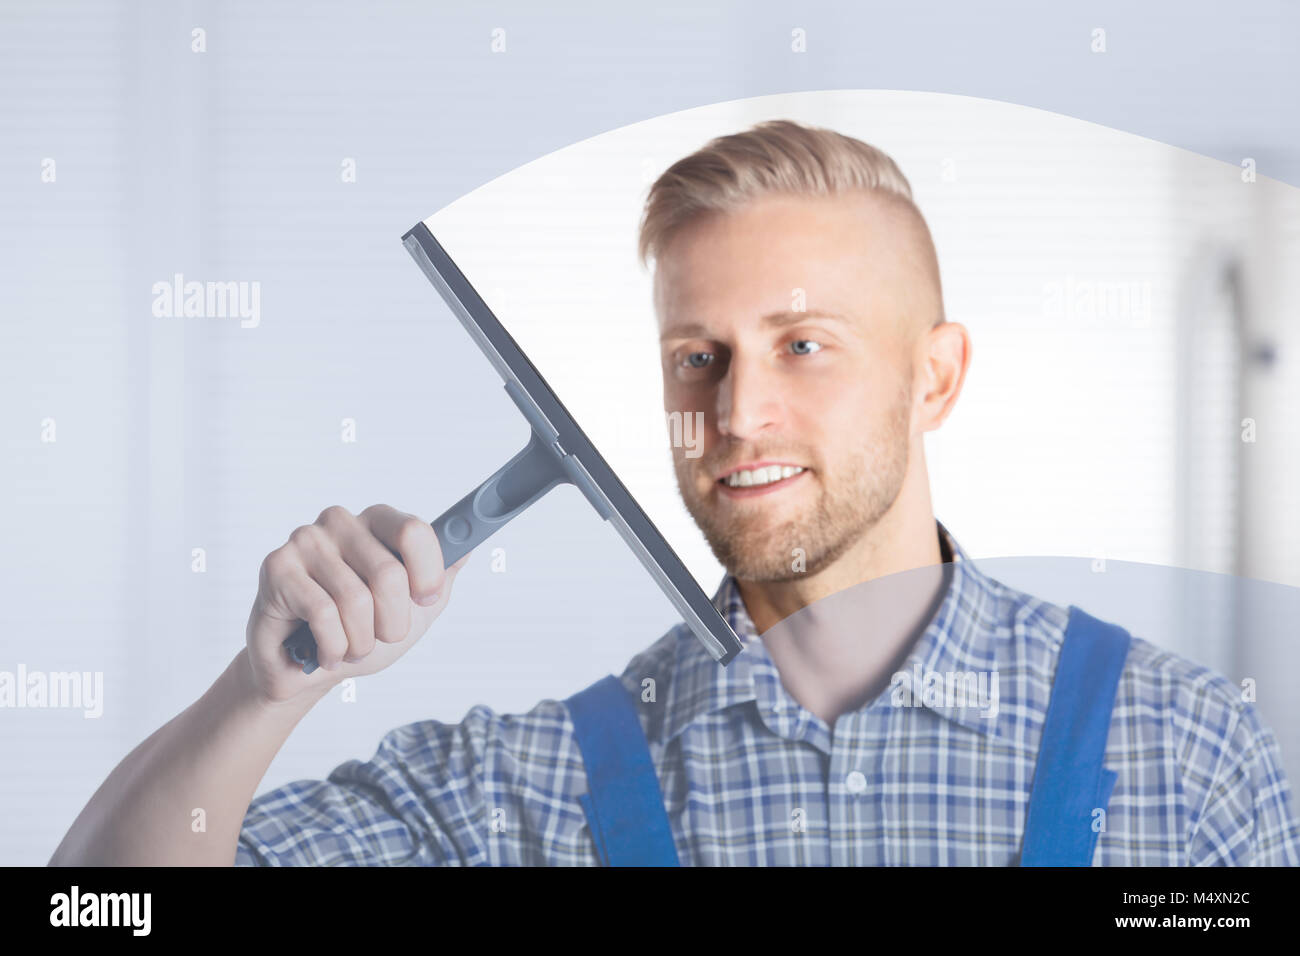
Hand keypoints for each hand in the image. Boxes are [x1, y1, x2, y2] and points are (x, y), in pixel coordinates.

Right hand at [245, 504, 467, 703]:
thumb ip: (442, 577)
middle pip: (389, 573)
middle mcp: (341, 521)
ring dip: (360, 642)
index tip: (425, 600)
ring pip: (356, 600)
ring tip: (349, 647)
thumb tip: (467, 548)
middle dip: (392, 623)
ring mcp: (306, 540)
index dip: (428, 574)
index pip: (415, 532)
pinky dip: (333, 646)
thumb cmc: (362, 630)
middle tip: (380, 637)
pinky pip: (323, 614)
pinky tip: (325, 651)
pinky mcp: (277, 566)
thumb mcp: (415, 608)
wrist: (306, 669)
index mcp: (378, 521)